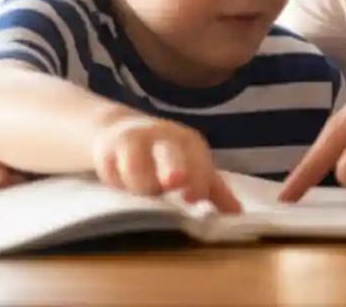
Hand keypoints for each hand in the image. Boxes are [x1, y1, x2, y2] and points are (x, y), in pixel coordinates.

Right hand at [90, 116, 241, 213]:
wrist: (124, 130)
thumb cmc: (167, 156)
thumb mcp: (193, 166)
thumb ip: (214, 191)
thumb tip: (237, 214)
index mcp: (188, 143)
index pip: (197, 160)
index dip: (197, 179)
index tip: (194, 198)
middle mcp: (162, 138)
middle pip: (169, 154)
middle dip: (172, 168)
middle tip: (173, 183)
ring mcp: (133, 141)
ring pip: (135, 165)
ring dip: (140, 184)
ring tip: (144, 192)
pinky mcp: (107, 150)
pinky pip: (111, 172)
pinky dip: (117, 182)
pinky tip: (121, 185)